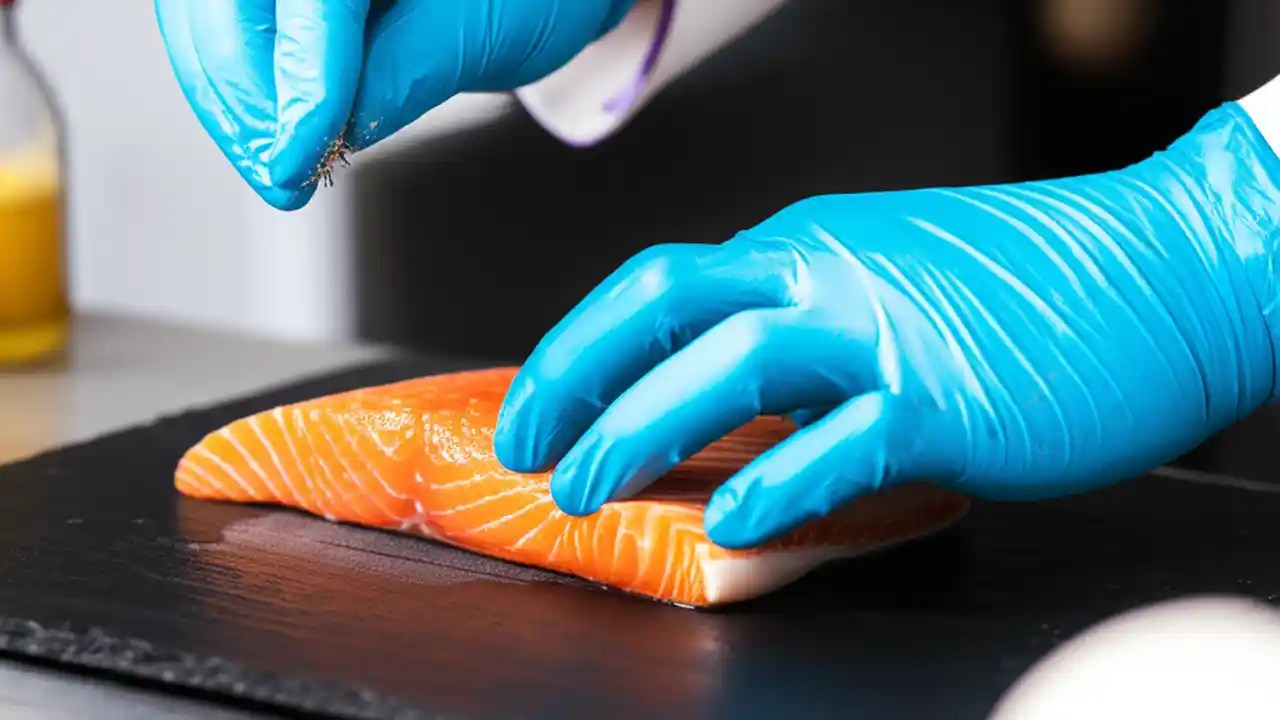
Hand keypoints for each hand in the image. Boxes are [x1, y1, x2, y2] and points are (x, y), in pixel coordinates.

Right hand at [155, 0, 633, 209]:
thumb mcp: (483, 31)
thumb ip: (401, 74)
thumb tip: (331, 130)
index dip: (297, 82)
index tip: (297, 158)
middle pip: (227, 7)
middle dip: (241, 98)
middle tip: (279, 172)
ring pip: (210, 19)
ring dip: (229, 101)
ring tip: (275, 167)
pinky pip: (229, 27)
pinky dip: (238, 85)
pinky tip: (268, 136)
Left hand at [494, 103, 1279, 548]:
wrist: (1167, 266)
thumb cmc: (1031, 284)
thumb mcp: (887, 277)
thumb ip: (805, 327)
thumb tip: (723, 393)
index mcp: (808, 247)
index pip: (659, 284)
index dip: (580, 346)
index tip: (534, 405)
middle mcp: (831, 274)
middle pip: (667, 307)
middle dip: (578, 381)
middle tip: (529, 453)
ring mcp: (888, 331)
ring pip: (732, 366)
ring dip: (642, 428)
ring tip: (588, 488)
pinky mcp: (948, 399)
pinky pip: (839, 442)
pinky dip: (773, 481)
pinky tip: (728, 520)